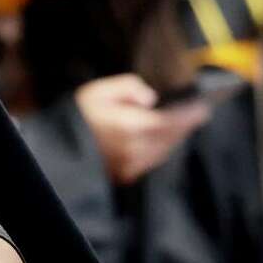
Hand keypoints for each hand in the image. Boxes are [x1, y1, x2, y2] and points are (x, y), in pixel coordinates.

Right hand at [74, 76, 208, 185]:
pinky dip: (162, 149)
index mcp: (130, 126)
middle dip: (186, 126)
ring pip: (164, 152)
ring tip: (183, 124)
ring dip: (175, 138)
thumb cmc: (78, 116)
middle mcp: (134, 149)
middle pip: (171, 138)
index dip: (190, 116)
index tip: (204, 108)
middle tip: (198, 114)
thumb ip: (129, 87)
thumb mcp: (99, 90)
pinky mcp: (126, 175)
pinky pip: (152, 161)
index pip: (171, 122)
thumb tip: (150, 98)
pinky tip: (163, 139)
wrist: (58, 148)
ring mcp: (131, 165)